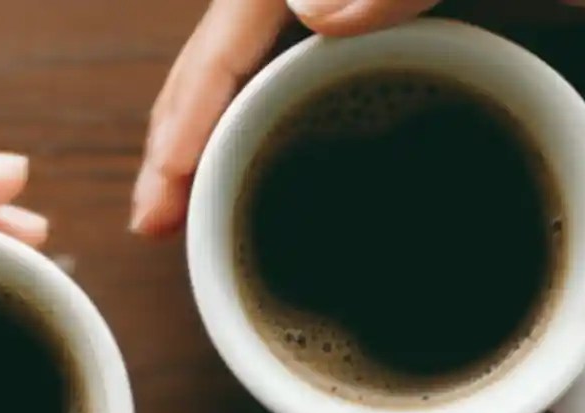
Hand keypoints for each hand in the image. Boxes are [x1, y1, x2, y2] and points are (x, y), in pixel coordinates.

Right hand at [131, 0, 584, 235]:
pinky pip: (338, 82)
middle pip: (237, 49)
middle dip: (182, 131)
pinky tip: (282, 171)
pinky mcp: (433, 27)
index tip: (160, 190)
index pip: (238, 23)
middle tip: (152, 219)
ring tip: (189, 204)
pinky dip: (298, 132)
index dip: (188, 108)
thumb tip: (309, 8)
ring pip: (279, 69)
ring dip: (227, 135)